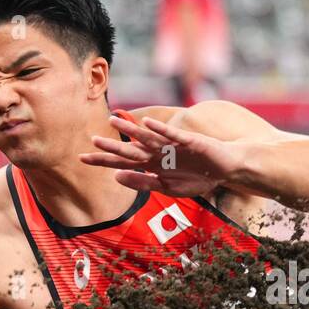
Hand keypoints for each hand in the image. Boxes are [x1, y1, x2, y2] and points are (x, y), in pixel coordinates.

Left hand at [80, 114, 247, 198]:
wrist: (225, 169)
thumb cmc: (198, 177)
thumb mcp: (168, 187)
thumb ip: (143, 182)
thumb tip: (116, 176)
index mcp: (152, 165)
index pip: (123, 162)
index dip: (104, 160)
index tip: (83, 159)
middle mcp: (159, 153)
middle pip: (131, 149)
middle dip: (112, 146)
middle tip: (91, 141)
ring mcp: (172, 146)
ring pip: (147, 138)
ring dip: (131, 130)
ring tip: (113, 121)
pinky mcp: (188, 141)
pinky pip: (172, 135)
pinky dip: (160, 129)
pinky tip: (146, 123)